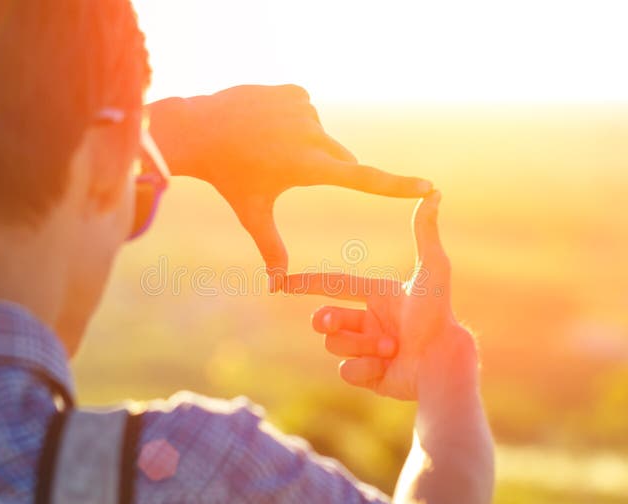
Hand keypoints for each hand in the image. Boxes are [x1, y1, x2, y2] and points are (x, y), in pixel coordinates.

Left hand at [149, 85, 432, 290]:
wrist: (200, 130)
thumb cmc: (229, 178)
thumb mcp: (253, 214)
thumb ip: (271, 249)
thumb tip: (275, 288)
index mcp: (308, 166)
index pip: (363, 178)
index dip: (397, 185)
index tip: (428, 186)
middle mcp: (312, 134)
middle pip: (340, 160)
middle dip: (325, 169)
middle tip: (286, 171)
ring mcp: (304, 109)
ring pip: (321, 136)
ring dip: (306, 145)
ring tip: (270, 146)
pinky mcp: (296, 92)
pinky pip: (307, 113)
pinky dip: (294, 122)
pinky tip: (267, 125)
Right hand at [283, 192, 475, 400]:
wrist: (443, 361)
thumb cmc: (439, 314)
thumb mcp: (432, 268)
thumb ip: (426, 231)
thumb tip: (435, 191)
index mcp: (377, 297)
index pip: (334, 285)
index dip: (307, 283)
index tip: (281, 281)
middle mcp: (370, 323)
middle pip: (326, 318)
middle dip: (325, 320)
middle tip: (329, 321)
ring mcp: (368, 351)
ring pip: (334, 345)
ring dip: (360, 345)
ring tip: (390, 348)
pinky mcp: (369, 376)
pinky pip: (346, 371)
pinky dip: (364, 368)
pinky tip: (387, 368)